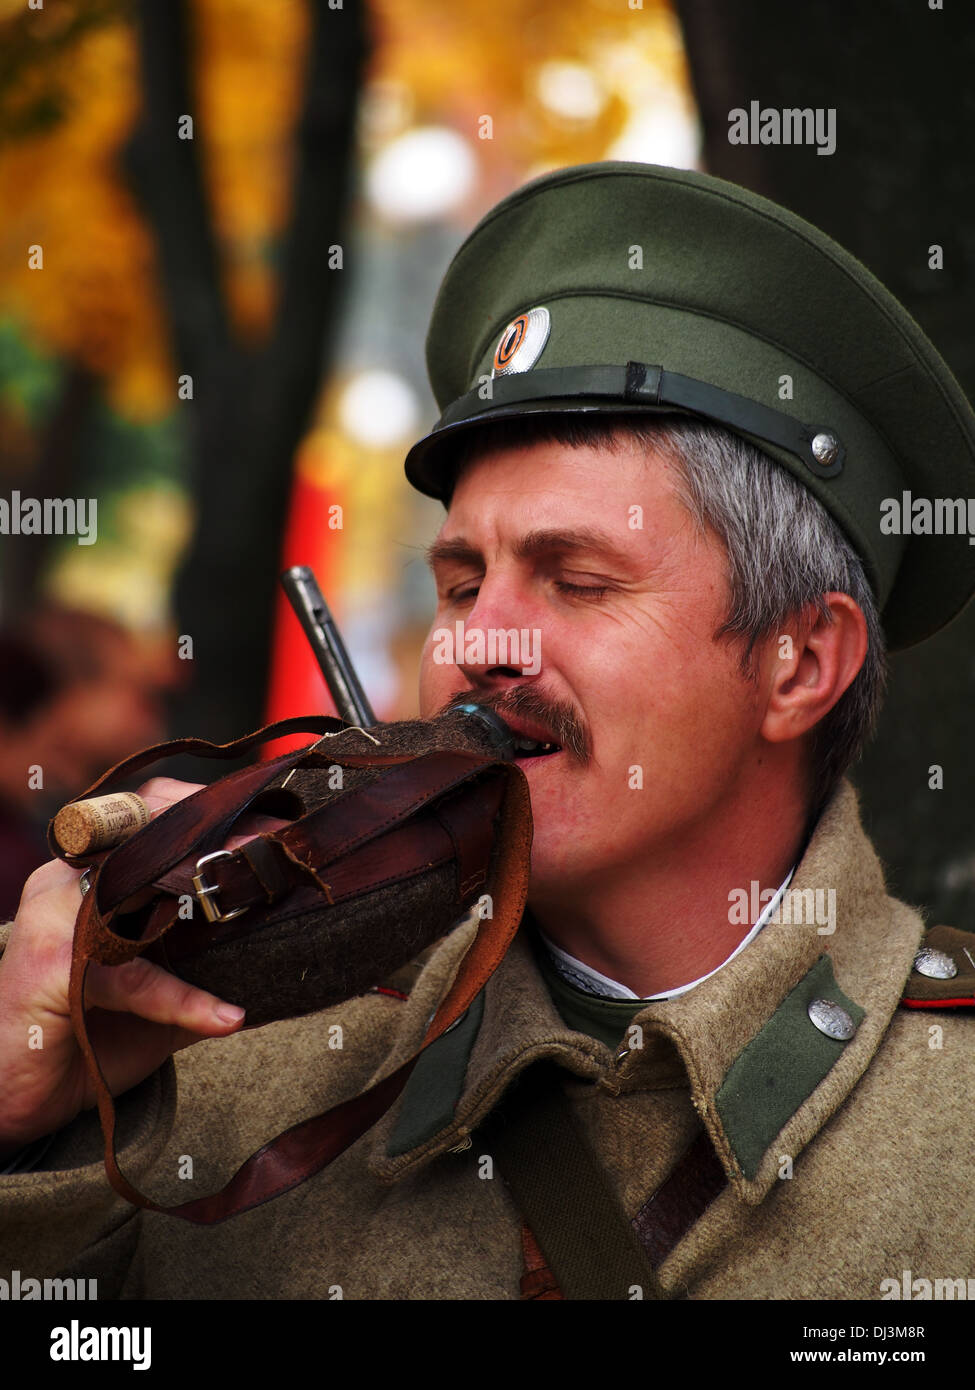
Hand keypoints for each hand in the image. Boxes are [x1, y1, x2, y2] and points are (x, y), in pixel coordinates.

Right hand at [0, 777, 287, 1158]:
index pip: (156, 809)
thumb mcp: (164, 980)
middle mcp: (71, 879)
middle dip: (220, 833)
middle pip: (147, 827)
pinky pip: (128, 975)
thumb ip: (208, 949)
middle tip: (279, 849)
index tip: (282, 824)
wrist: (17, 1099)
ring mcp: (55, 916)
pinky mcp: (49, 966)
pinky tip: (226, 1018)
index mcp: (96, 869)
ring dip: (207, 893)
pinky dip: (181, 999)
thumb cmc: (92, 1031)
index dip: (217, 808)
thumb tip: (289, 927)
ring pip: (138, 886)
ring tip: (266, 903)